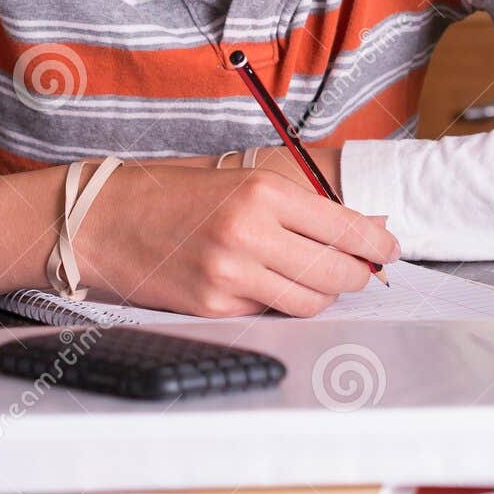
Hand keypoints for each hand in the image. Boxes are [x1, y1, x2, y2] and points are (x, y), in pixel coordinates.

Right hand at [74, 162, 399, 318]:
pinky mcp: (215, 307)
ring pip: (311, 301)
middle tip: (361, 269)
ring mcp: (231, 276)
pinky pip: (271, 312)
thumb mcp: (240, 180)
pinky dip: (279, 302)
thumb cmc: (174, 194)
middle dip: (358, 274)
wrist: (105, 220)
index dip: (378, 244)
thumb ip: (302, 205)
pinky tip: (265, 283)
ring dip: (322, 293)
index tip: (389, 249)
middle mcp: (250, 234)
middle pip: (338, 272)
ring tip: (311, 276)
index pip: (346, 229)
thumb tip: (365, 228)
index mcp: (262, 192)